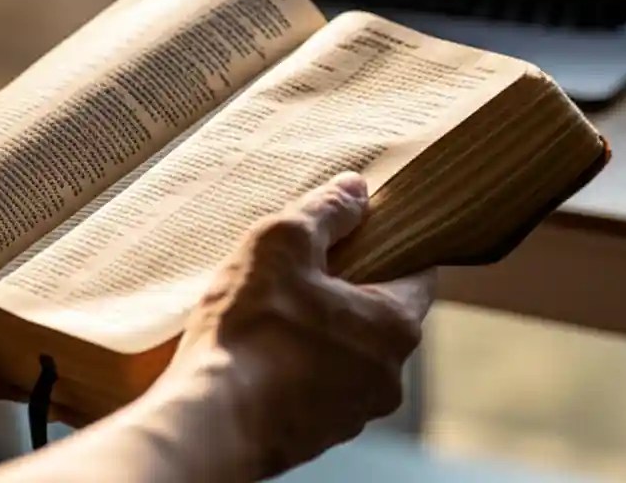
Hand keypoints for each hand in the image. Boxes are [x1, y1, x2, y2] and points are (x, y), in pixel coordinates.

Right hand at [0, 173, 433, 482]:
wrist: (208, 424)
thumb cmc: (251, 332)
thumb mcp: (283, 244)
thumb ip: (326, 210)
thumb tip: (355, 189)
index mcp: (395, 326)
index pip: (417, 272)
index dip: (388, 245)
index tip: (354, 232)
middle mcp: (388, 376)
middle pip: (378, 313)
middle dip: (345, 287)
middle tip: (298, 269)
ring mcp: (352, 413)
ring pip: (346, 352)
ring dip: (318, 329)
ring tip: (269, 311)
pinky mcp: (315, 437)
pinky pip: (316, 386)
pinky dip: (296, 366)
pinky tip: (258, 351)